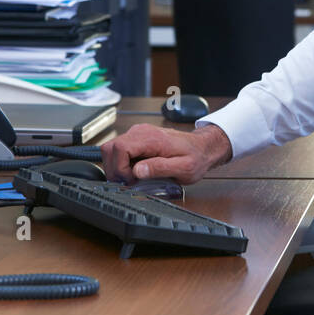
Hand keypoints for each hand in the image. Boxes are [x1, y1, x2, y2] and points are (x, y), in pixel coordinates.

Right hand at [99, 123, 231, 184]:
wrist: (202, 147)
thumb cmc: (195, 157)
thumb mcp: (183, 168)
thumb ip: (160, 168)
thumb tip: (137, 171)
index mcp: (152, 139)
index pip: (120, 148)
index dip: (119, 168)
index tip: (130, 180)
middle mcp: (141, 132)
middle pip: (110, 148)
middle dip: (114, 169)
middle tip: (128, 182)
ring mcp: (138, 134)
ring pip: (111, 148)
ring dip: (116, 166)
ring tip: (131, 177)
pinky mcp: (137, 138)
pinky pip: (119, 150)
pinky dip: (121, 163)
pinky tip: (134, 171)